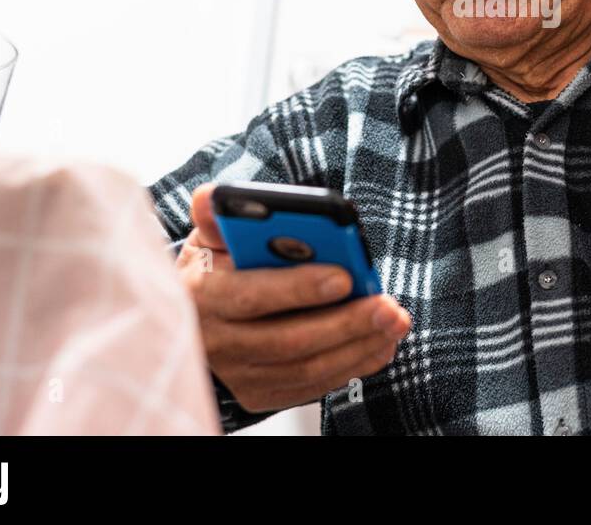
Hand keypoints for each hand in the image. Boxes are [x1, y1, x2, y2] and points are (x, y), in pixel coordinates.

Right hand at [176, 183, 410, 413]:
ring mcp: (239, 375)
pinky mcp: (261, 394)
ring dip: (358, 346)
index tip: (344, 276)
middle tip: (388, 306)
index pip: (250, 296)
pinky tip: (381, 343)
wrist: (196, 320)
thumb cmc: (215, 268)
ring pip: (306, 368)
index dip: (298, 288)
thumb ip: (216, 215)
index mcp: (202, 296)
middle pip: (287, 340)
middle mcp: (218, 343)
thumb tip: (214, 197)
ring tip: (395, 321)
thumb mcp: (208, 237)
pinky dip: (353, 366)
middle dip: (345, 322)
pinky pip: (314, 385)